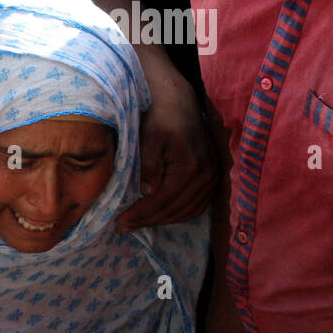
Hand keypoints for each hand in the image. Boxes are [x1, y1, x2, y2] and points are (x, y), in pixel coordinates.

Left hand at [117, 74, 215, 229]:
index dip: (140, 214)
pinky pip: (198, 205)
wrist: (181, 104)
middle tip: (123, 228)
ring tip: (138, 224)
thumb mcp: (149, 139)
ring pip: (187, 211)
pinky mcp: (212, 177)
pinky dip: (178, 215)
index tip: (119, 222)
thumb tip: (147, 193)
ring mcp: (212, 178)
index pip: (162, 201)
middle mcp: (206, 176)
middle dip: (147, 221)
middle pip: (175, 210)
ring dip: (162, 221)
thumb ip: (149, 166)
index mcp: (191, 167)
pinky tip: (161, 216)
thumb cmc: (161, 119)